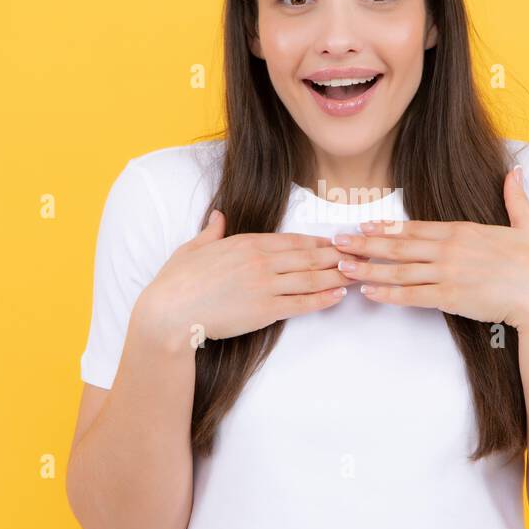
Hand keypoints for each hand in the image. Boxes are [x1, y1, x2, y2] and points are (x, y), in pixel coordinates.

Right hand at [136, 209, 362, 345]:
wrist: (169, 313)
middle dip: (337, 255)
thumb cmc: (176, 282)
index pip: (292, 239)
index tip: (335, 242)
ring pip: (311, 278)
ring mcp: (264, 286)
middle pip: (308, 256)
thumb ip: (211, 231)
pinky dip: (323, 298)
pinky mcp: (265, 310)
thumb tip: (218, 215)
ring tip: (357, 274)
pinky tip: (338, 295)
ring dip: (337, 275)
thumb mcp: (192, 248)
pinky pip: (302, 303)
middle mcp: (260, 261)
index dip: (318, 241)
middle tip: (359, 254)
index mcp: (246, 242)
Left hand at [329, 166, 528, 330]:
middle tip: (336, 241)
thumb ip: (516, 198)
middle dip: (364, 243)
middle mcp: (449, 249)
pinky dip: (388, 292)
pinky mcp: (450, 297)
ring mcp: (448, 273)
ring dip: (367, 267)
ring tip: (341, 265)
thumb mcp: (527, 224)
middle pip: (398, 245)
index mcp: (463, 230)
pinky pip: (412, 295)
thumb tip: (516, 172)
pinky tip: (368, 290)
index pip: (416, 226)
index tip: (365, 224)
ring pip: (399, 269)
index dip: (387, 226)